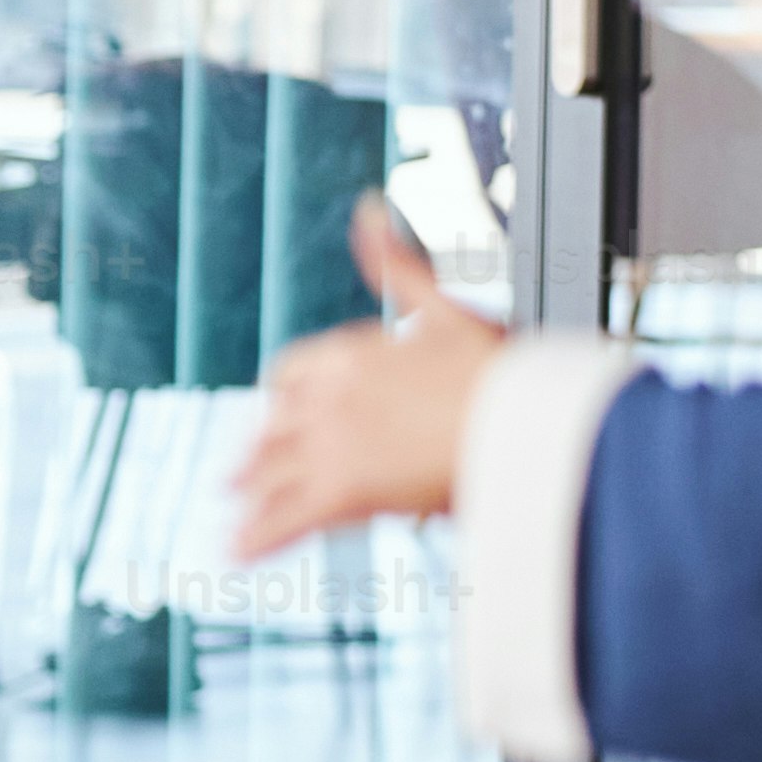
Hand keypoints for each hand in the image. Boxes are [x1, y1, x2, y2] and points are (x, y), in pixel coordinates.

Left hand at [229, 199, 508, 559]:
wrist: (527, 424)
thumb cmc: (501, 372)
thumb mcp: (445, 307)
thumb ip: (395, 263)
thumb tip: (365, 206)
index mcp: (352, 350)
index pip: (292, 373)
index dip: (285, 400)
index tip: (280, 415)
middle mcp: (330, 394)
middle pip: (275, 426)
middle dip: (260, 453)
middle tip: (240, 478)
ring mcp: (330, 443)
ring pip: (273, 473)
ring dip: (253, 497)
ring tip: (234, 518)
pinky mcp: (340, 492)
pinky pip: (284, 519)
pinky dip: (258, 539)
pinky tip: (238, 554)